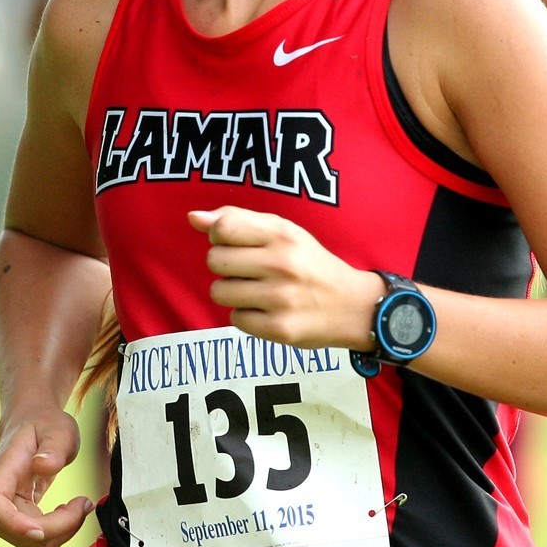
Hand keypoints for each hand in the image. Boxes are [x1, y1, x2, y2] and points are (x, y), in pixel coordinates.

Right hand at [0, 407, 92, 546]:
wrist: (35, 423)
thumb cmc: (44, 424)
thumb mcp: (58, 429)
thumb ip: (53, 447)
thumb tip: (43, 465)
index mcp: (4, 470)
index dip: (13, 522)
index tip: (40, 529)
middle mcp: (0, 493)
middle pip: (14, 530)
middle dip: (54, 529)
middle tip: (83, 504)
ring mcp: (8, 508)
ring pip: (28, 540)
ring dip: (60, 533)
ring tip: (80, 505)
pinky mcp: (21, 516)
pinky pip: (37, 537)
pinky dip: (59, 531)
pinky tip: (72, 511)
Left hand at [190, 206, 382, 349]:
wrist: (353, 306)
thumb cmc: (309, 264)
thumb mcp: (283, 232)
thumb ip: (237, 220)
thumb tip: (193, 217)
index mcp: (283, 234)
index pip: (222, 228)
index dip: (219, 237)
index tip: (235, 244)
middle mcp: (282, 263)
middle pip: (214, 261)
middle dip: (224, 267)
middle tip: (248, 271)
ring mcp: (281, 298)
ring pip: (220, 292)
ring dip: (232, 293)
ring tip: (257, 292)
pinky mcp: (280, 328)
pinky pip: (236, 320)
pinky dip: (247, 316)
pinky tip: (267, 311)